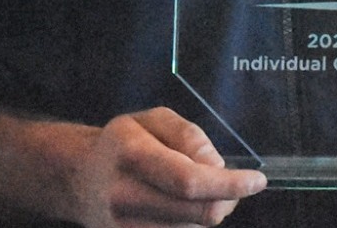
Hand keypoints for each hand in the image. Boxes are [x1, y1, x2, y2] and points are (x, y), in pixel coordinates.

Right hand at [68, 107, 265, 227]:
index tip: (257, 180)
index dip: (229, 185)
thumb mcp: (153, 120)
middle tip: (233, 186)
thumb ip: (189, 136)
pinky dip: (192, 225)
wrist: (79, 179)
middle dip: (227, 200)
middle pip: (197, 214)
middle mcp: (124, 196)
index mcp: (131, 155)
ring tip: (198, 193)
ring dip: (209, 213)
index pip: (189, 181)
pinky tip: (185, 210)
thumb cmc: (123, 143)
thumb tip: (215, 166)